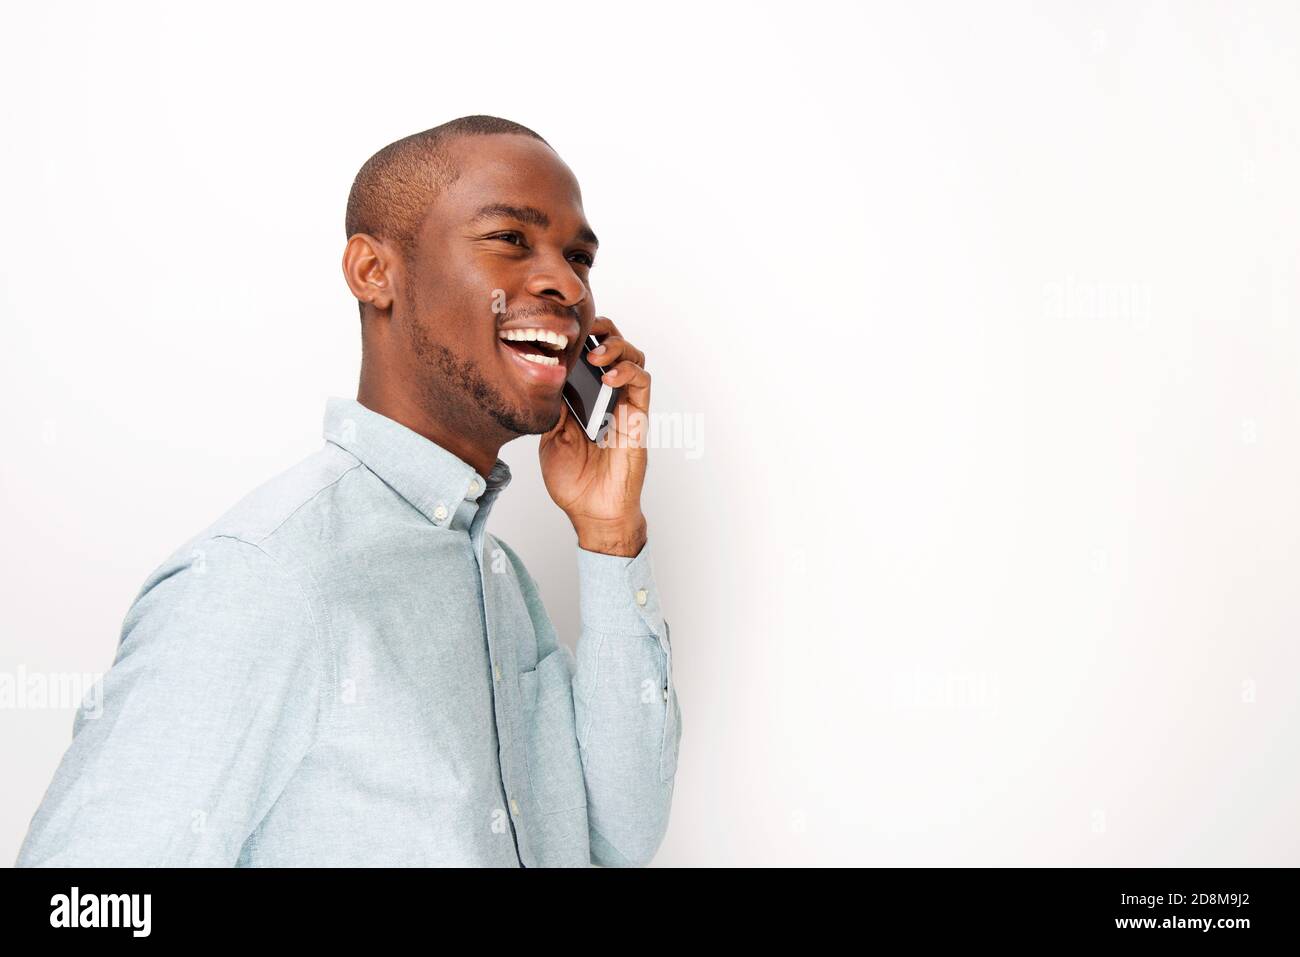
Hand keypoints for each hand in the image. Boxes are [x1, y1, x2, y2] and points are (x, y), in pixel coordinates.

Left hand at [539, 316, 649, 556]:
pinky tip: (607, 377)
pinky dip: (627, 372)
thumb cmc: (574, 484)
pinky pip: (642, 384)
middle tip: (586, 329)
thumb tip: (547, 377)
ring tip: (595, 354)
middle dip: (605, 331)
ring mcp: (626, 408)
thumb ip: (553, 409)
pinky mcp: (637, 419)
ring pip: (635, 359)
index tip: (565, 331)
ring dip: (617, 347)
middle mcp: (610, 400)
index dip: (585, 339)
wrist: (593, 514)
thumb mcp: (551, 438)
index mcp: (588, 402)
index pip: (592, 359)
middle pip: (618, 350)